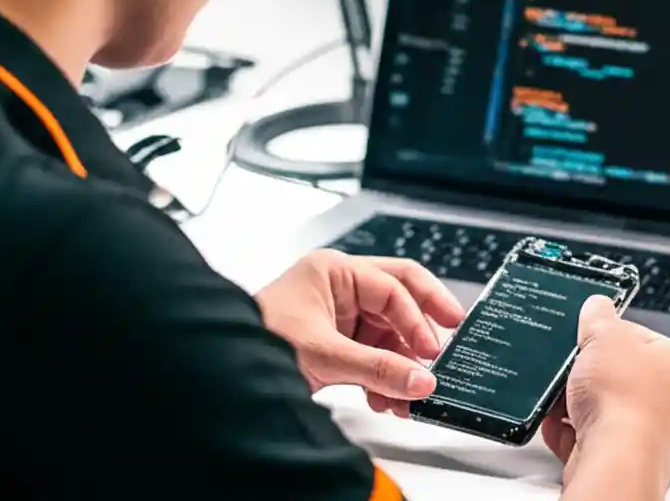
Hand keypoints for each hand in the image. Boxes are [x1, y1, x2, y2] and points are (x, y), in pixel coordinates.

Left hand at [254, 250, 465, 416]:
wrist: (219, 374)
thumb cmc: (254, 340)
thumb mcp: (324, 354)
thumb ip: (378, 368)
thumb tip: (420, 378)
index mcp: (334, 271)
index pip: (393, 287)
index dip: (418, 319)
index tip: (433, 350)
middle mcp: (338, 288)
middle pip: (397, 300)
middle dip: (421, 329)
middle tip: (450, 343)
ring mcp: (337, 317)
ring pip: (386, 334)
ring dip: (400, 365)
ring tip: (410, 392)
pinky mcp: (333, 345)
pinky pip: (371, 356)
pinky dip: (382, 378)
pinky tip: (387, 399)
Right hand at [542, 296, 669, 490]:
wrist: (615, 459)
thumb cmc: (627, 402)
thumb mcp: (605, 335)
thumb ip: (600, 315)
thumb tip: (598, 306)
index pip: (646, 339)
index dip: (612, 335)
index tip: (592, 335)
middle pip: (626, 376)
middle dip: (595, 373)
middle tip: (576, 366)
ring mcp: (657, 437)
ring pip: (609, 409)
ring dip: (581, 402)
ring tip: (564, 394)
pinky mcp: (630, 461)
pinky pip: (596, 437)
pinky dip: (574, 429)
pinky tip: (560, 422)